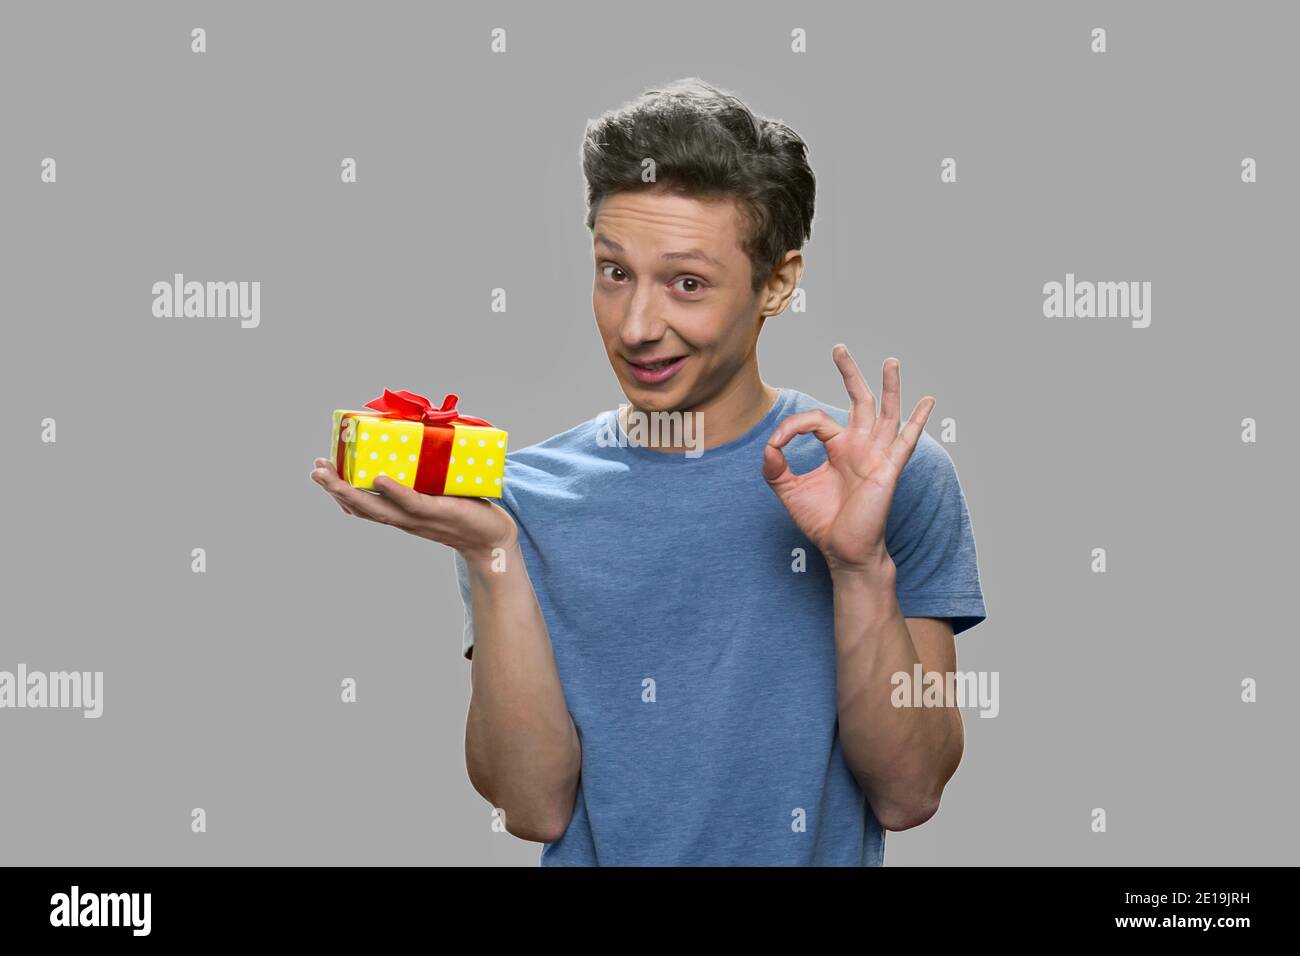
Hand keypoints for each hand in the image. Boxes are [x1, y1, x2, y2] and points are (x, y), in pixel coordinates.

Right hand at [309, 457, 517, 562]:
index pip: (362, 506)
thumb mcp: (439, 494)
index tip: (322, 471)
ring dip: (350, 491)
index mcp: (400, 514)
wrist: (492, 540)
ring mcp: (417, 516)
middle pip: (359, 507)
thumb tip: (423, 439)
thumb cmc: (467, 513)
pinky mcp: (437, 511)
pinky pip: (411, 502)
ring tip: (330, 474)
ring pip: (376, 507)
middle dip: (334, 488)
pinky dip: (394, 491)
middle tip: (315, 469)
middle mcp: (403, 518)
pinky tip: (378, 479)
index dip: (339, 492)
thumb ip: (426, 476)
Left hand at [762, 345, 934, 576]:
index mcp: (838, 449)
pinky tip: (928, 401)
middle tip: (838, 348)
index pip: (817, 420)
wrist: (844, 552)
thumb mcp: (790, 492)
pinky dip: (918, 421)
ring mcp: (876, 456)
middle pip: (858, 401)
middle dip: (849, 373)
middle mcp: (860, 447)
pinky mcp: (888, 469)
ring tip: (891, 360)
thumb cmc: (823, 523)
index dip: (793, 426)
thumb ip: (776, 468)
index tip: (776, 444)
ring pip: (885, 413)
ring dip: (888, 386)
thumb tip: (769, 446)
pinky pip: (906, 441)